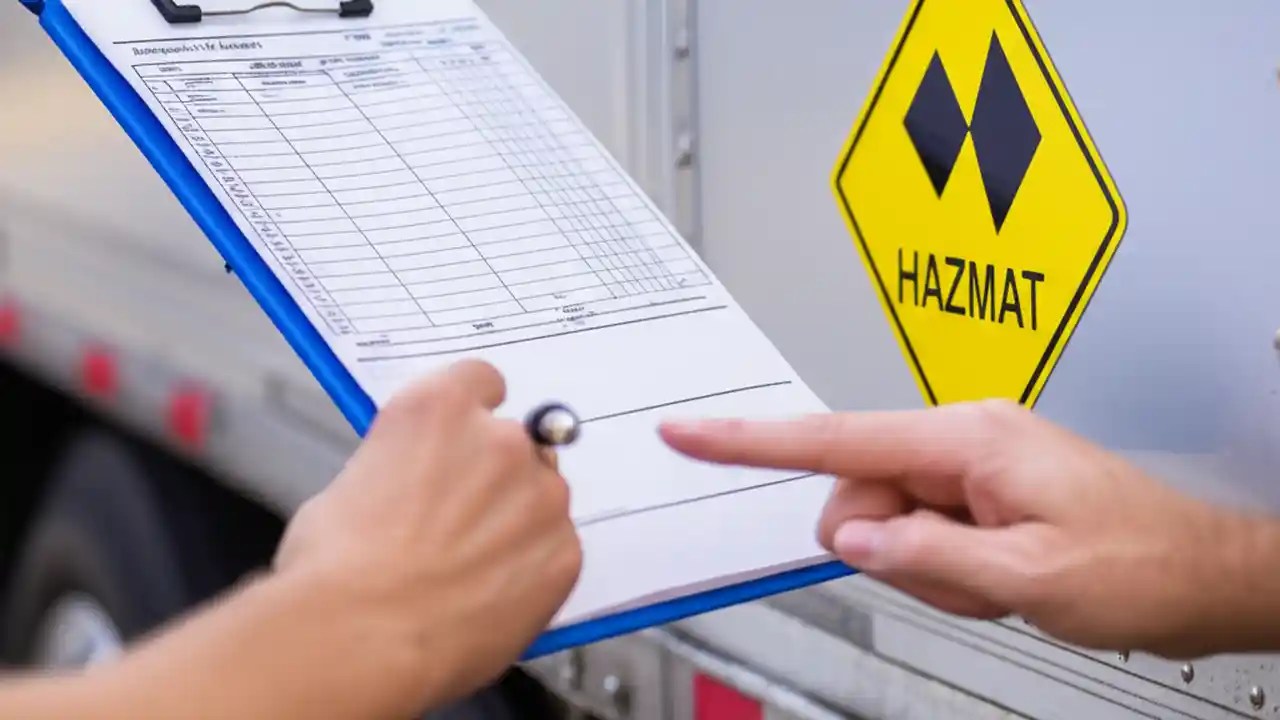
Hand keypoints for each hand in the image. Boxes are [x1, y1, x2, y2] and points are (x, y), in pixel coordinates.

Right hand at [274, 360, 581, 713]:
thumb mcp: (351, 482)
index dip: (473, 414)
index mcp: (439, 409)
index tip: (467, 438)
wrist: (359, 637)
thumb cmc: (335, 567)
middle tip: (460, 521)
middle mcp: (500, 440)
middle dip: (495, 477)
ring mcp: (540, 497)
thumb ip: (404, 463)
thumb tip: (413, 480)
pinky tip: (491, 595)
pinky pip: (556, 550)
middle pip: (517, 444)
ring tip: (471, 567)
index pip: (482, 381)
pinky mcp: (563, 552)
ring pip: (541, 498)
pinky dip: (533, 568)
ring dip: (518, 521)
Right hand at [661, 399, 1279, 657]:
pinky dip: (944, 567)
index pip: (836, 438)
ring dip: (925, 565)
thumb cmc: (1139, 563)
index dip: (752, 440)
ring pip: (885, 520)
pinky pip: (919, 531)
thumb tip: (850, 537)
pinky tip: (995, 575)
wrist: (1200, 574)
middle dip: (888, 547)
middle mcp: (963, 438)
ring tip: (995, 578)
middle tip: (962, 575)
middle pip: (856, 493)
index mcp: (969, 438)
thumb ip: (926, 555)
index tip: (693, 433)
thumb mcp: (1028, 578)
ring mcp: (969, 464)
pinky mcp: (976, 491)